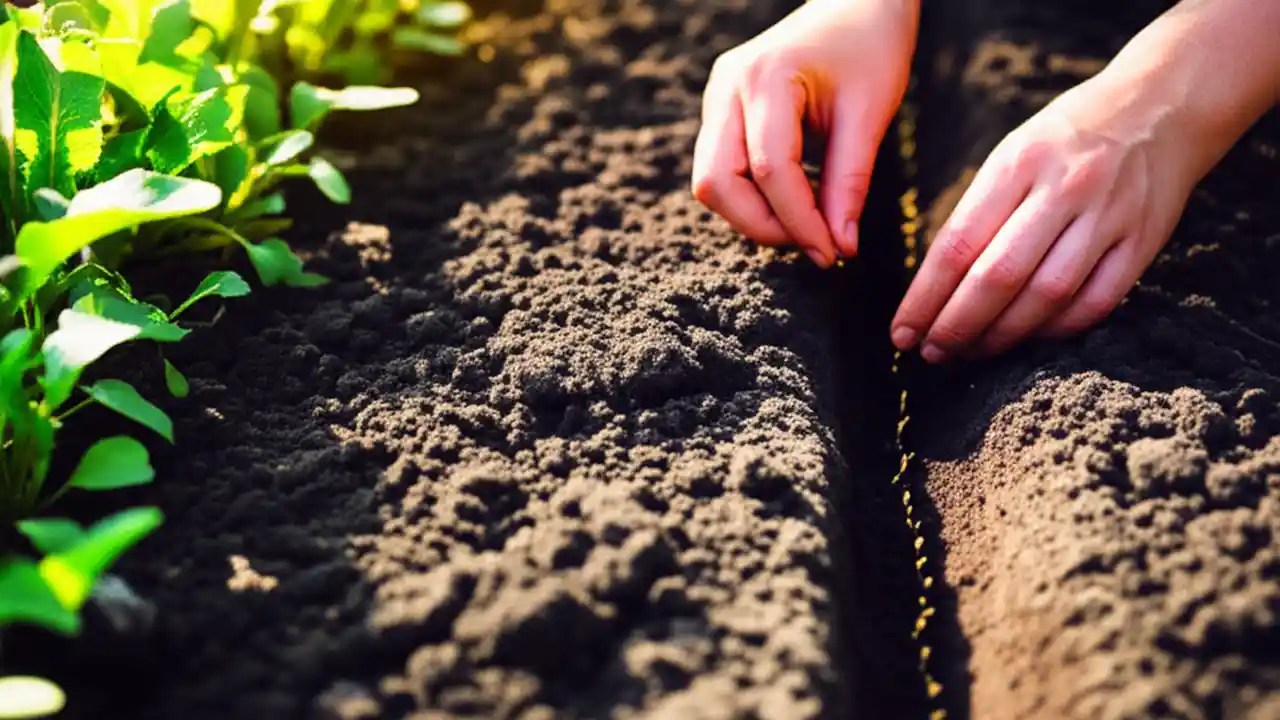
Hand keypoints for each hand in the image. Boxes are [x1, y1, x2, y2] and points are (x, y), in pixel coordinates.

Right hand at [691, 0, 918, 267]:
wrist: (855, 4)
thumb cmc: (871, 48)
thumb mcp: (870, 114)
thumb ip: (850, 183)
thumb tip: (839, 248)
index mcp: (765, 76)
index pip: (769, 169)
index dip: (798, 221)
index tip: (832, 255)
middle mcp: (727, 87)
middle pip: (716, 182)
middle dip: (762, 226)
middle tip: (814, 245)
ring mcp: (717, 99)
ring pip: (710, 182)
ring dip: (754, 216)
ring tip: (806, 226)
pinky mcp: (721, 112)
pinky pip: (720, 171)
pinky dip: (752, 199)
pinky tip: (792, 204)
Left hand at [890, 73, 1198, 361]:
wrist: (1162, 105)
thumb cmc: (1066, 139)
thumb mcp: (1012, 154)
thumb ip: (978, 213)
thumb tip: (934, 288)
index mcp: (1018, 162)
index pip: (958, 244)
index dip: (925, 297)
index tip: (901, 331)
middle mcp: (1064, 189)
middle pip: (999, 276)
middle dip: (956, 325)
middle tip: (930, 353)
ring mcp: (1109, 216)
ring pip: (1046, 296)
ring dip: (1001, 336)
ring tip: (969, 353)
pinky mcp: (1144, 241)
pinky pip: (1095, 303)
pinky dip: (1055, 330)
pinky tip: (1027, 340)